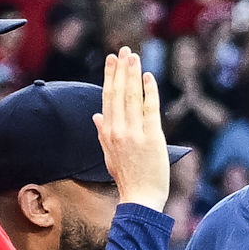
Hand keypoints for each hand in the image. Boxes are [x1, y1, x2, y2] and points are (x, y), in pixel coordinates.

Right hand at [99, 48, 172, 211]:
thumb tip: (96, 116)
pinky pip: (150, 109)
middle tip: (123, 50)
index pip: (108, 98)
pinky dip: (149, 91)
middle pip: (118, 93)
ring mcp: (134, 133)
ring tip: (134, 57)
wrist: (139, 199)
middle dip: (120, 70)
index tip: (112, 60)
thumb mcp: (109, 156)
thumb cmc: (127, 179)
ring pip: (132, 97)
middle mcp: (118, 130)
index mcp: (108, 133)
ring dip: (133, 74)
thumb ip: (103, 134)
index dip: (110, 77)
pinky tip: (149, 76)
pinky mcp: (152, 138)